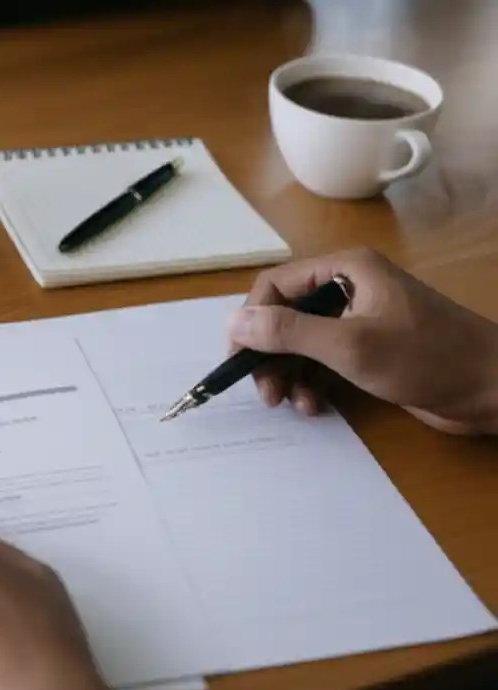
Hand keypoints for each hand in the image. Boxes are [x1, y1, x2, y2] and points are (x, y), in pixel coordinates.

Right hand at [228, 248, 497, 433]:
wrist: (494, 388)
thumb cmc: (428, 358)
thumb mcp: (350, 346)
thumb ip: (289, 332)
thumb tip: (234, 322)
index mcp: (345, 270)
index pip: (275, 285)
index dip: (251, 321)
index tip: (238, 360)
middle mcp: (349, 287)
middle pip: (285, 315)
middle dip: (270, 355)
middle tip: (267, 393)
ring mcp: (360, 318)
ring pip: (301, 342)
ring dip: (290, 374)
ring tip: (295, 404)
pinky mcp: (370, 348)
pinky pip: (323, 360)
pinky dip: (312, 382)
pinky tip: (316, 404)